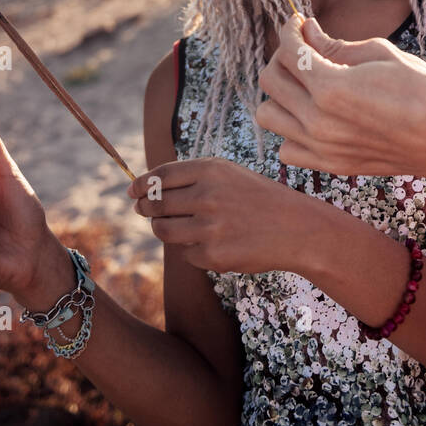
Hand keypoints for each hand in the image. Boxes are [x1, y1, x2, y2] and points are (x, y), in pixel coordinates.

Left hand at [127, 156, 309, 274]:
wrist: (294, 228)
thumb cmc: (257, 197)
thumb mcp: (228, 174)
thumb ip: (191, 177)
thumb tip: (148, 188)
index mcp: (210, 170)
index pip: (160, 176)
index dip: (141, 184)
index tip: (132, 191)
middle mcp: (206, 196)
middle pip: (155, 204)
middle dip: (145, 208)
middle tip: (144, 210)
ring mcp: (208, 227)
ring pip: (163, 230)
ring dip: (162, 229)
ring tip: (177, 226)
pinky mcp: (212, 255)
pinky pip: (185, 253)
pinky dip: (191, 249)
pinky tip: (212, 242)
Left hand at [255, 13, 425, 178]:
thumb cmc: (419, 89)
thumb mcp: (379, 53)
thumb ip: (335, 45)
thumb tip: (308, 31)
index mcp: (331, 88)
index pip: (288, 51)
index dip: (290, 29)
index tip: (299, 22)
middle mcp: (318, 122)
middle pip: (270, 80)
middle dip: (283, 56)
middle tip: (305, 48)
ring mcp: (321, 148)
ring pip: (267, 115)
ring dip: (280, 93)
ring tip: (305, 83)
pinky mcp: (329, 165)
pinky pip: (285, 148)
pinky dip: (290, 130)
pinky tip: (311, 116)